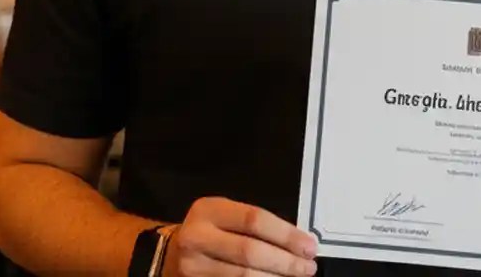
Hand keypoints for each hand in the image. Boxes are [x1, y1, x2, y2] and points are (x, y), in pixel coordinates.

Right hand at [162, 196, 317, 276]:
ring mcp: (193, 266)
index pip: (254, 219)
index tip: (309, 246)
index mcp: (208, 210)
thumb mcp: (225, 217)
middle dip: (285, 261)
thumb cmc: (209, 232)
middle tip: (308, 267)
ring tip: (295, 276)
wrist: (171, 256)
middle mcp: (197, 237)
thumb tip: (299, 242)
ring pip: (243, 276)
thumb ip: (254, 225)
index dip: (286, 234)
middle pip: (250, 251)